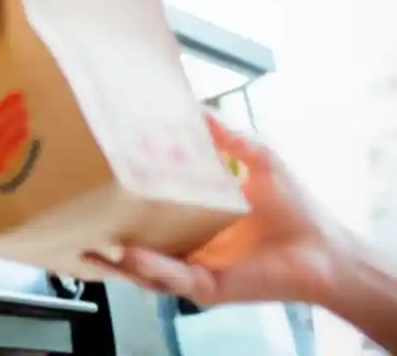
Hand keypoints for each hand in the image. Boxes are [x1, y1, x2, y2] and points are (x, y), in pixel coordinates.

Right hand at [85, 114, 353, 306]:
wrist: (325, 249)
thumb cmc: (296, 208)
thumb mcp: (258, 160)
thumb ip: (229, 137)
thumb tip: (201, 108)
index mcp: (192, 219)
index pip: (146, 213)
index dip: (120, 202)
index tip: (94, 181)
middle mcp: (186, 247)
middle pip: (133, 246)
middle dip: (100, 240)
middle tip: (71, 224)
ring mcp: (194, 270)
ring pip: (144, 269)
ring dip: (116, 258)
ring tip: (90, 244)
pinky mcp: (208, 287)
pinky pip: (172, 279)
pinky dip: (150, 268)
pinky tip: (130, 255)